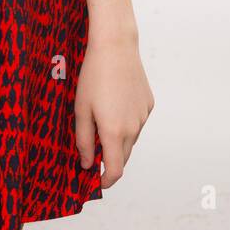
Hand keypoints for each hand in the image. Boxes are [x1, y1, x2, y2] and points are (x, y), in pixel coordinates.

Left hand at [74, 33, 153, 188]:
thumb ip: (83, 140)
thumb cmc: (94, 76)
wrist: (116, 47)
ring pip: (130, 138)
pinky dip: (127, 122)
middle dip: (110, 160)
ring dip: (118, 139)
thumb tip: (87, 163)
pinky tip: (115, 104)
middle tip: (93, 152)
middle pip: (123, 156)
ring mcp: (143, 116)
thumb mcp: (81, 109)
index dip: (106, 181)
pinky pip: (137, 121)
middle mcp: (133, 128)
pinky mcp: (148, 104)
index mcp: (114, 132)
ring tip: (102, 119)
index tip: (97, 182)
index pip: (115, 170)